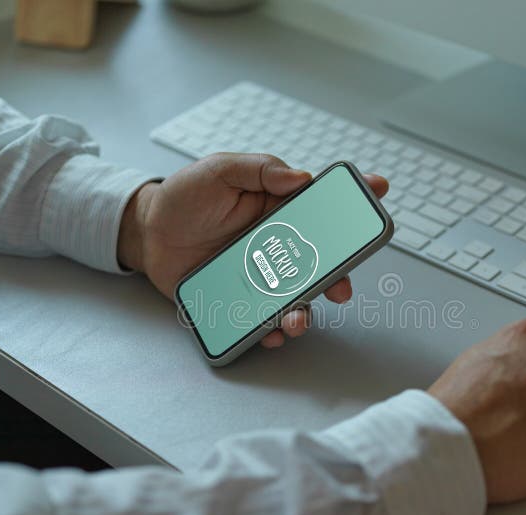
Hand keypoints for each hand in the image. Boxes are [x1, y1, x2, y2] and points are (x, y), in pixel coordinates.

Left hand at [118, 153, 387, 348]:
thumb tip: (300, 177)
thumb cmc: (184, 197)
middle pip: (319, 262)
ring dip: (305, 312)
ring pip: (296, 297)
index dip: (352, 201)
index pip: (322, 206)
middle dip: (338, 277)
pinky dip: (271, 331)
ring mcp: (261, 274)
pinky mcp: (240, 298)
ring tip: (297, 320)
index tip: (379, 192)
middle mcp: (277, 244)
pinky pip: (264, 320)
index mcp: (278, 209)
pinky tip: (269, 333)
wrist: (146, 233)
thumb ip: (258, 169)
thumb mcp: (219, 170)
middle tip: (341, 287)